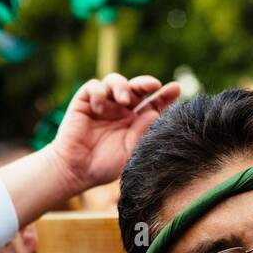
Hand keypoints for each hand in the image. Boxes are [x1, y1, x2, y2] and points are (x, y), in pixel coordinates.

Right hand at [46, 74, 180, 196]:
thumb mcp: (130, 151)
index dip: (164, 95)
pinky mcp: (84, 102)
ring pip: (115, 81)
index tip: (176, 89)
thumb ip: (142, 132)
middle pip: (136, 88)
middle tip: (153, 85)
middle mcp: (120, 110)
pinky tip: (99, 106)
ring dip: (122, 86)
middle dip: (145, 83)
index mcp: (134, 121)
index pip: (152, 103)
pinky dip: (98, 92)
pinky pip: (93, 86)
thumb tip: (155, 113)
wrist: (76, 171)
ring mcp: (102, 104)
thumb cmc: (104, 166)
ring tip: (124, 100)